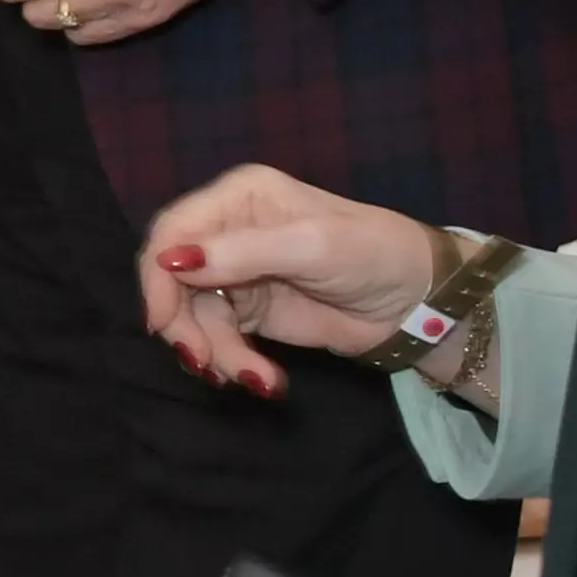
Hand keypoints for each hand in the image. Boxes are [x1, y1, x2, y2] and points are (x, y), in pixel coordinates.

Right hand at [137, 163, 445, 395]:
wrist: (418, 301)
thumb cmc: (373, 254)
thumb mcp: (310, 247)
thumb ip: (240, 253)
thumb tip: (168, 261)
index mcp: (239, 197)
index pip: (173, 231)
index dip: (158, 276)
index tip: (163, 322)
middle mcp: (228, 229)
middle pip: (172, 278)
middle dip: (183, 324)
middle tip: (204, 363)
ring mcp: (237, 272)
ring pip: (193, 316)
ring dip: (215, 352)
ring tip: (250, 379)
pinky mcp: (250, 311)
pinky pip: (220, 338)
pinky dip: (234, 362)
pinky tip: (264, 380)